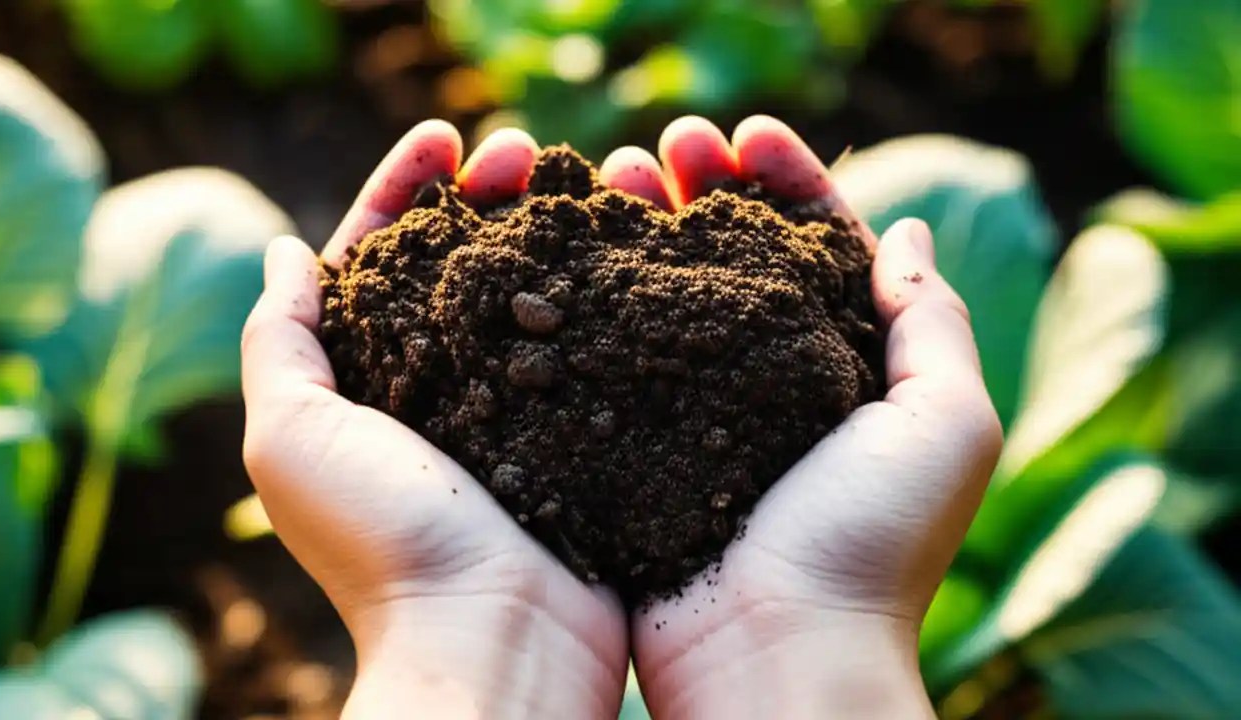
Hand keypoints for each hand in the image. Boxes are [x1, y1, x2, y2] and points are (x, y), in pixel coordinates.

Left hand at [240, 123, 627, 718]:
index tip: (444, 136)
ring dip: (549, 222)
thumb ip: (278, 341)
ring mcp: (516, 406)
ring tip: (580, 173)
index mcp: (367, 380)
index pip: (377, 257)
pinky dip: (600, 282)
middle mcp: (439, 386)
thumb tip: (281, 253)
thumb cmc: (383, 544)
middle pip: (459, 261)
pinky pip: (588, 337)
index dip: (403, 188)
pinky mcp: (579, 427)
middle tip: (524, 148)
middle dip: (485, 193)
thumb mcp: (292, 438)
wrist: (495, 637)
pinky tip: (623, 239)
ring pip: (529, 289)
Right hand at [608, 117, 1003, 718]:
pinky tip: (576, 253)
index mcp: (848, 368)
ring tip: (614, 177)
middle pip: (738, 258)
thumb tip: (910, 230)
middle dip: (708, 191)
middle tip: (670, 145)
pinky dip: (601, 299)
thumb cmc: (869, 547)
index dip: (789, 182)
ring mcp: (700, 411)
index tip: (747, 134)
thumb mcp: (946, 426)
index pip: (821, 247)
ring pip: (671, 295)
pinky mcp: (638, 443)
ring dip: (647, 227)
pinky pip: (619, 354)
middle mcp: (773, 382)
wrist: (772, 655)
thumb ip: (933, 324)